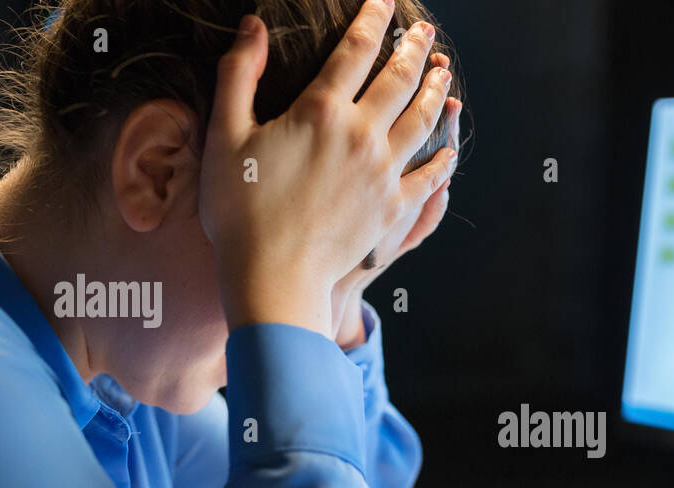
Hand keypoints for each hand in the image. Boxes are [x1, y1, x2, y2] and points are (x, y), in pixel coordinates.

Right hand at [200, 3, 457, 334]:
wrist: (273, 274)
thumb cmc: (239, 210)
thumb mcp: (224, 134)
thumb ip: (238, 75)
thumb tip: (253, 26)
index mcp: (320, 111)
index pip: (355, 50)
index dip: (373, 19)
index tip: (385, 1)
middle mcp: (360, 135)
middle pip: (398, 79)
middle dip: (415, 49)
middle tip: (427, 32)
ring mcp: (382, 173)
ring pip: (421, 121)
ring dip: (435, 92)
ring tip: (445, 73)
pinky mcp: (393, 208)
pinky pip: (429, 178)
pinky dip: (444, 158)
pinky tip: (450, 148)